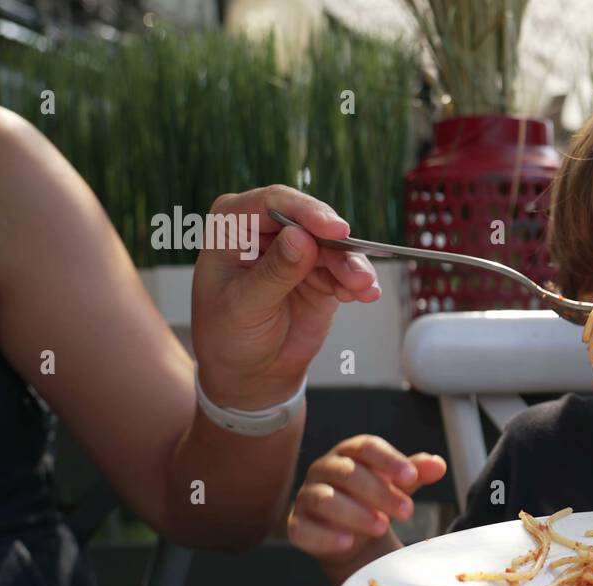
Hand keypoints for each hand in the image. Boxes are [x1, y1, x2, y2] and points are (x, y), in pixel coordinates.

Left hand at [191, 185, 381, 408]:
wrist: (249, 373)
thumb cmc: (228, 335)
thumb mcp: (244, 305)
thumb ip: (274, 272)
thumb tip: (301, 238)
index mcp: (234, 226)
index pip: (273, 204)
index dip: (306, 212)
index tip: (335, 230)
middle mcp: (268, 231)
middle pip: (311, 221)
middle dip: (337, 244)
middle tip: (355, 269)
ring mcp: (298, 251)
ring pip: (334, 246)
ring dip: (352, 266)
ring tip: (362, 287)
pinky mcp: (321, 274)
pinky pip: (346, 269)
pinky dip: (357, 281)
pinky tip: (364, 295)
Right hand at [288, 436, 447, 569]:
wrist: (351, 537)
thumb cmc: (373, 501)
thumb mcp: (397, 485)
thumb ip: (415, 473)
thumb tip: (438, 464)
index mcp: (349, 453)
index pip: (366, 447)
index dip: (389, 460)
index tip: (412, 478)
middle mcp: (324, 470)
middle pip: (348, 473)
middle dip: (380, 492)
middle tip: (407, 511)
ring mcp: (307, 497)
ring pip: (325, 499)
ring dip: (355, 513)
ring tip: (382, 526)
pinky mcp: (297, 526)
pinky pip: (304, 529)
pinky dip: (326, 537)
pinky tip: (349, 542)